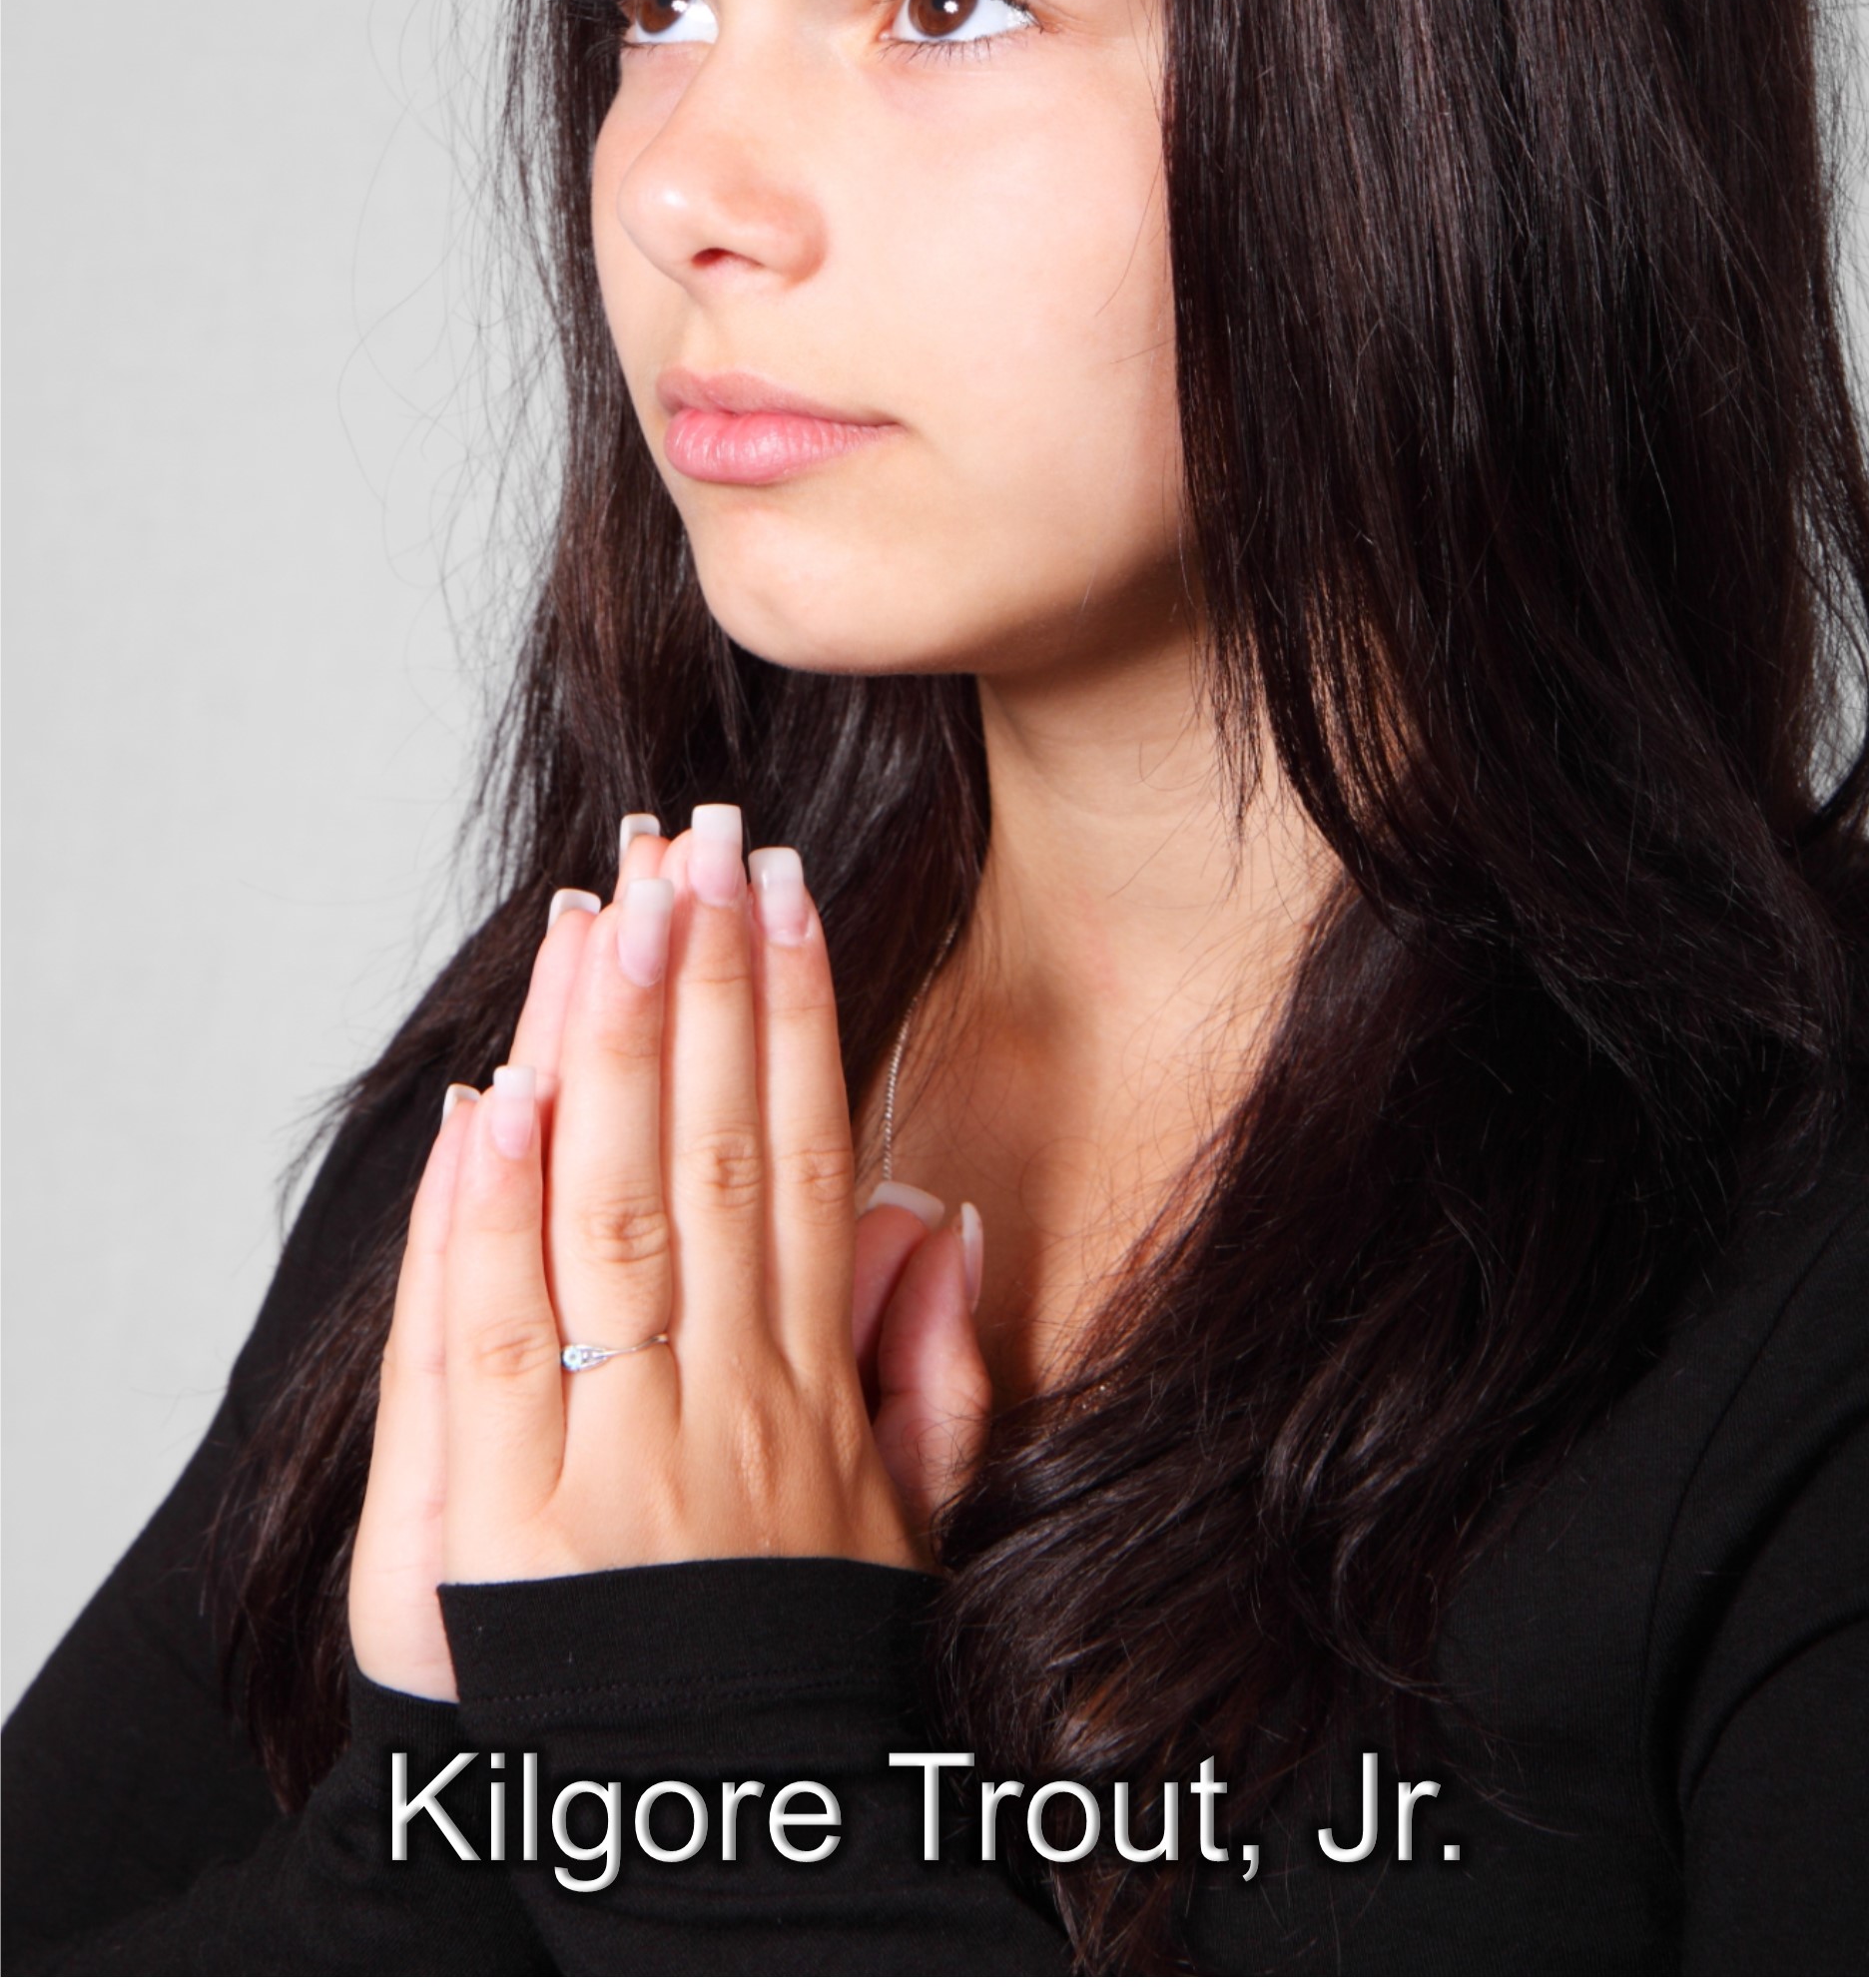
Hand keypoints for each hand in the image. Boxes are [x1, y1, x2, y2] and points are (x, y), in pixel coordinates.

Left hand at [349, 812, 990, 1696]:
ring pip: (605, 1218)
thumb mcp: (906, 1538)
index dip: (793, 1018)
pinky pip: (485, 1350)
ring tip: (614, 904)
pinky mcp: (490, 1541)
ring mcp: (605, 1471)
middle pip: (705, 1159)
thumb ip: (927, 1373)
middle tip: (696, 840)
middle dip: (699, 985)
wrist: (713, 1868)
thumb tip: (930, 1211)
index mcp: (809, 1399)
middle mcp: (715, 1412)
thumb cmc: (791, 1690)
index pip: (799, 1165)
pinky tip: (499, 1096)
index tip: (786, 895)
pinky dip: (486, 1219)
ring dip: (608, 1049)